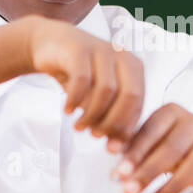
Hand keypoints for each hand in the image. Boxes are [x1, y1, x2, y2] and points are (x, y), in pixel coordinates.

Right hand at [25, 17, 144, 149]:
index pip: (139, 103)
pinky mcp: (79, 49)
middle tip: (95, 135)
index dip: (126, 128)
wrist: (53, 44)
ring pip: (106, 90)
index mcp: (134, 68)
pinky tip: (68, 111)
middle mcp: (122, 56)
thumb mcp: (100, 96)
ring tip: (79, 126)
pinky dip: (75, 100)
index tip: (110, 145)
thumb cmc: (81, 73)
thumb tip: (116, 148)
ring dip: (92, 114)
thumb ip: (111, 118)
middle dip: (113, 122)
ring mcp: (101, 50)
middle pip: (129, 96)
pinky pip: (82, 80)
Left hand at [114, 103, 192, 192]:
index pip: (151, 131)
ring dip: (170, 189)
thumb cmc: (169, 142)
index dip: (135, 153)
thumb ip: (131, 151)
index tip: (119, 173)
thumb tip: (114, 173)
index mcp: (171, 112)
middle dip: (148, 173)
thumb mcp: (151, 139)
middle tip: (129, 192)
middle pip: (172, 149)